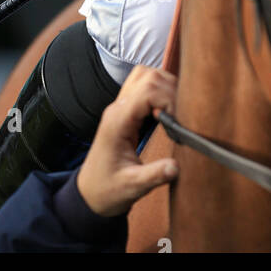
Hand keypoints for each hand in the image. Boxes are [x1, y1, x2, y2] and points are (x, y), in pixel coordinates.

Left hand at [75, 65, 178, 216]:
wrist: (90, 194)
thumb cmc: (107, 190)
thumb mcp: (132, 187)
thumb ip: (154, 175)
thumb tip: (176, 166)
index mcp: (118, 122)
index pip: (147, 91)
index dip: (168, 98)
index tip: (177, 120)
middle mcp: (117, 108)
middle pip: (148, 76)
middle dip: (170, 89)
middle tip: (180, 114)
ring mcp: (120, 107)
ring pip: (145, 75)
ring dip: (165, 86)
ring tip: (175, 110)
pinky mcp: (125, 110)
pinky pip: (143, 86)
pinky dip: (159, 90)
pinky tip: (166, 109)